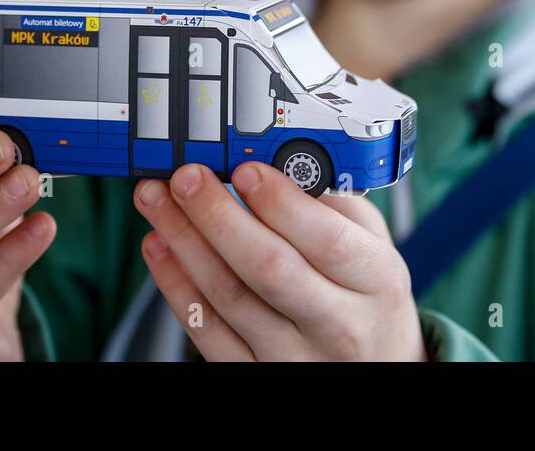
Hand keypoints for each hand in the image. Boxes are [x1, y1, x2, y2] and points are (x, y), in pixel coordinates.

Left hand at [133, 161, 426, 360]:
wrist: (376, 364)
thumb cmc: (367, 295)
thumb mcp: (373, 242)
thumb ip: (332, 203)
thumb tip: (272, 161)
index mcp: (377, 281)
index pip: (327, 241)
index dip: (281, 203)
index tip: (246, 169)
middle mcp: (338, 325)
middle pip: (270, 270)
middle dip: (219, 216)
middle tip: (187, 177)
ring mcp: (294, 356)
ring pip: (229, 298)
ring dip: (185, 242)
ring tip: (158, 199)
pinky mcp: (255, 373)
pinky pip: (206, 331)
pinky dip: (175, 284)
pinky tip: (160, 246)